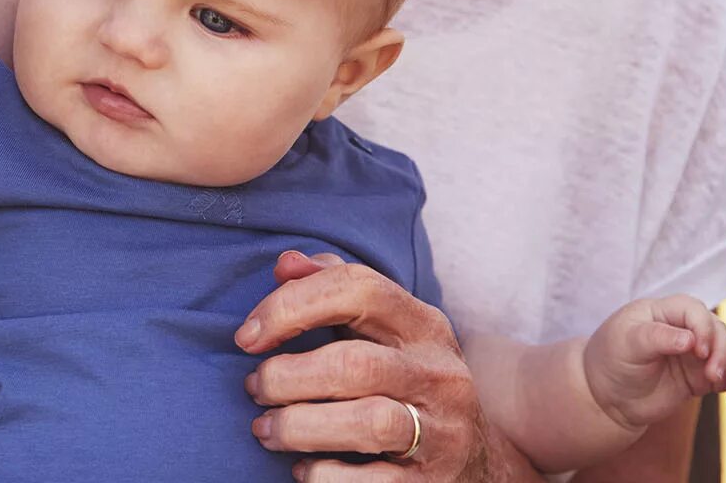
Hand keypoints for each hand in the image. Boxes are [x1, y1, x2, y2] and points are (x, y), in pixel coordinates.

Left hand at [240, 252, 493, 480]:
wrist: (478, 463)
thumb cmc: (407, 384)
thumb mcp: (386, 332)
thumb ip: (335, 289)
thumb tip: (286, 264)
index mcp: (424, 325)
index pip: (359, 289)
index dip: (291, 305)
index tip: (246, 336)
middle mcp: (439, 374)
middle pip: (355, 364)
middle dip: (286, 376)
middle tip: (253, 389)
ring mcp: (444, 432)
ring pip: (368, 423)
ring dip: (299, 427)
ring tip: (266, 430)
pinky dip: (325, 477)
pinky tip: (303, 470)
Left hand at [584, 295, 725, 429]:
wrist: (608, 397)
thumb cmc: (611, 362)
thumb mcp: (626, 345)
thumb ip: (656, 338)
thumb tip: (689, 339)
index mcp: (660, 311)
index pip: (694, 309)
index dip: (704, 328)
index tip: (699, 352)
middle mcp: (682, 328)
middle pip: (718, 329)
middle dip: (723, 352)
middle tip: (713, 376)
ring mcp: (695, 352)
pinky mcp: (702, 375)